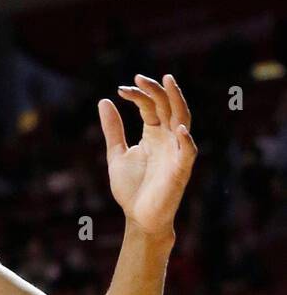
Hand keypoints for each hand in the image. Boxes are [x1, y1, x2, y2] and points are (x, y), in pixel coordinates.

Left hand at [99, 74, 197, 238]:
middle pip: (168, 107)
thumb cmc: (131, 187)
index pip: (151, 106)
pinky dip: (186, 140)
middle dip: (156, 90)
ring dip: (176, 101)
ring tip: (167, 82)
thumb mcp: (117, 153)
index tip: (121, 89)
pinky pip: (188, 152)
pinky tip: (178, 128)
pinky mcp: (181, 170)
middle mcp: (169, 139)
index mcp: (154, 134)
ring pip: (183, 120)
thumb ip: (113, 129)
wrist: (138, 216)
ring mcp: (176, 152)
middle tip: (139, 77)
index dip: (138, 95)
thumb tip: (105, 100)